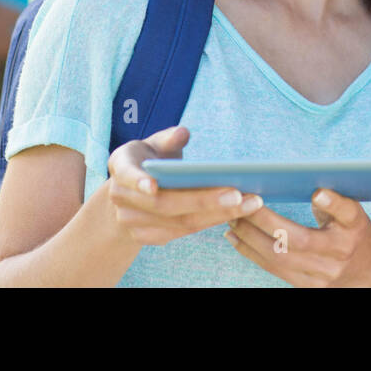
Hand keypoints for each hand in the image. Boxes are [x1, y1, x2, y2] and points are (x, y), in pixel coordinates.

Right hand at [106, 125, 262, 245]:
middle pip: (164, 203)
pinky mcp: (146, 237)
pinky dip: (211, 222)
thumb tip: (182, 133)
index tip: (153, 186)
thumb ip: (168, 138)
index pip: (128, 175)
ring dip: (216, 215)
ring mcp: (131, 221)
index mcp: (120, 166)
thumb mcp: (155, 143)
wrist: (129, 191)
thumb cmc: (150, 159)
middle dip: (204, 200)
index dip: (139, 181)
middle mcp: (121, 197)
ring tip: (250, 203)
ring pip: (178, 222)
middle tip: (239, 194)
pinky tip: (237, 213)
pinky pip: (182, 232)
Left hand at [224, 188, 370, 286]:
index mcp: (354, 229)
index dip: (333, 203)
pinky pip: (274, 270)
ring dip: (250, 238)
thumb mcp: (354, 214)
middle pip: (298, 240)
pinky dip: (251, 253)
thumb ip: (336, 202)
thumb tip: (313, 188)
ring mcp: (322, 275)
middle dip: (264, 221)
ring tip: (232, 219)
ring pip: (280, 258)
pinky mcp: (306, 287)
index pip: (346, 213)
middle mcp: (339, 253)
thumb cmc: (354, 234)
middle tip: (241, 203)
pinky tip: (236, 239)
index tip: (318, 192)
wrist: (367, 274)